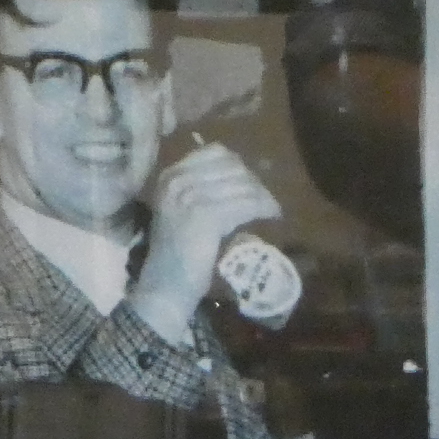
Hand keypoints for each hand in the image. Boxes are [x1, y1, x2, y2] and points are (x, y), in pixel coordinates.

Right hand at [126, 142, 284, 342]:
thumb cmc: (177, 253)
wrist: (165, 285)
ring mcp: (189, 197)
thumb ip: (202, 189)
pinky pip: (246, 204)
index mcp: (170, 175)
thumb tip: (242, 176)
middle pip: (232, 167)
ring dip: (263, 196)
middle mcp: (177, 181)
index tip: (251, 183)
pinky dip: (263, 208)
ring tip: (272, 209)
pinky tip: (272, 215)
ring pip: (242, 185)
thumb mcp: (182, 210)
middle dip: (255, 182)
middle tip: (266, 200)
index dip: (240, 166)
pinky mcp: (205, 216)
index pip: (215, 152)